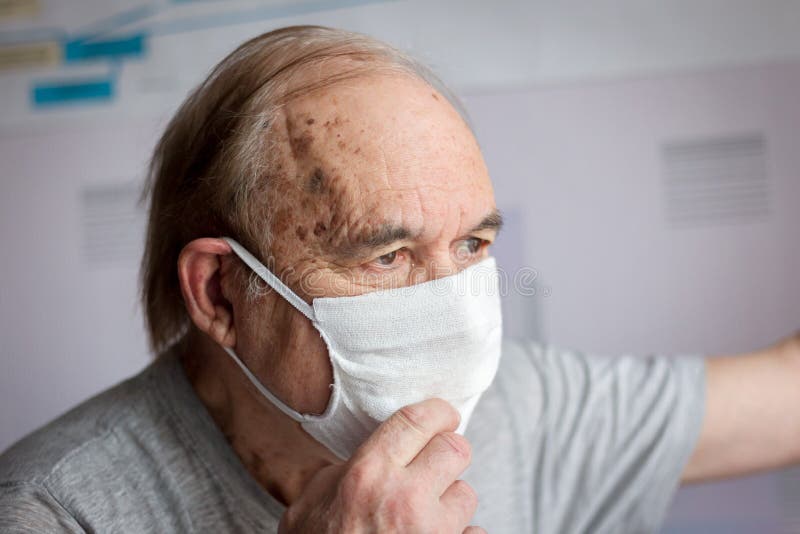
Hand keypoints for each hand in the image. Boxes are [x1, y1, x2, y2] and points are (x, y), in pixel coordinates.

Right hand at [278, 398, 484, 532]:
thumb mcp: (311, 504)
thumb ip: (342, 470)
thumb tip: (368, 450)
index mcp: (368, 474)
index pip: (419, 420)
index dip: (438, 412)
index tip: (443, 414)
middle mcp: (404, 499)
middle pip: (456, 449)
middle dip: (446, 455)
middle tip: (434, 464)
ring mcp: (432, 532)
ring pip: (467, 495)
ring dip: (450, 501)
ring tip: (423, 515)